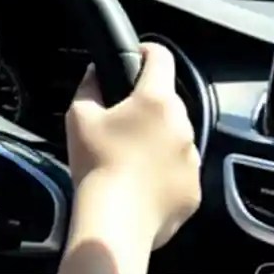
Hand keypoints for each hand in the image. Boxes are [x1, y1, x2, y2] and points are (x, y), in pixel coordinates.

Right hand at [64, 43, 201, 249]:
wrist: (114, 222)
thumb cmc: (95, 164)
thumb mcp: (79, 116)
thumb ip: (89, 86)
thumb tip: (96, 73)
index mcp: (155, 100)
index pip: (161, 57)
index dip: (147, 51)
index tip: (137, 57)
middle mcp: (182, 124)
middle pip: (168, 101)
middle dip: (149, 106)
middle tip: (122, 123)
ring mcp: (192, 157)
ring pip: (177, 137)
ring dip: (159, 139)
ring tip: (131, 158)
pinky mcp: (195, 187)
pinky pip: (181, 170)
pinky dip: (166, 172)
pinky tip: (143, 183)